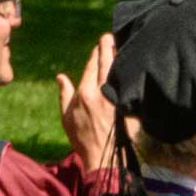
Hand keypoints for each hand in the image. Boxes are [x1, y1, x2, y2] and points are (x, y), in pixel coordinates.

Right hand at [59, 32, 121, 175]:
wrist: (102, 158)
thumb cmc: (82, 139)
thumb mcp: (66, 116)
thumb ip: (64, 94)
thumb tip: (60, 76)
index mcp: (84, 93)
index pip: (92, 67)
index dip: (97, 54)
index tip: (101, 43)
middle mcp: (101, 94)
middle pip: (107, 65)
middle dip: (108, 49)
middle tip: (111, 36)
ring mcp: (116, 101)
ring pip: (119, 74)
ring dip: (120, 58)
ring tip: (123, 46)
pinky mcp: (128, 108)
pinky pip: (129, 87)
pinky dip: (130, 76)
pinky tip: (135, 68)